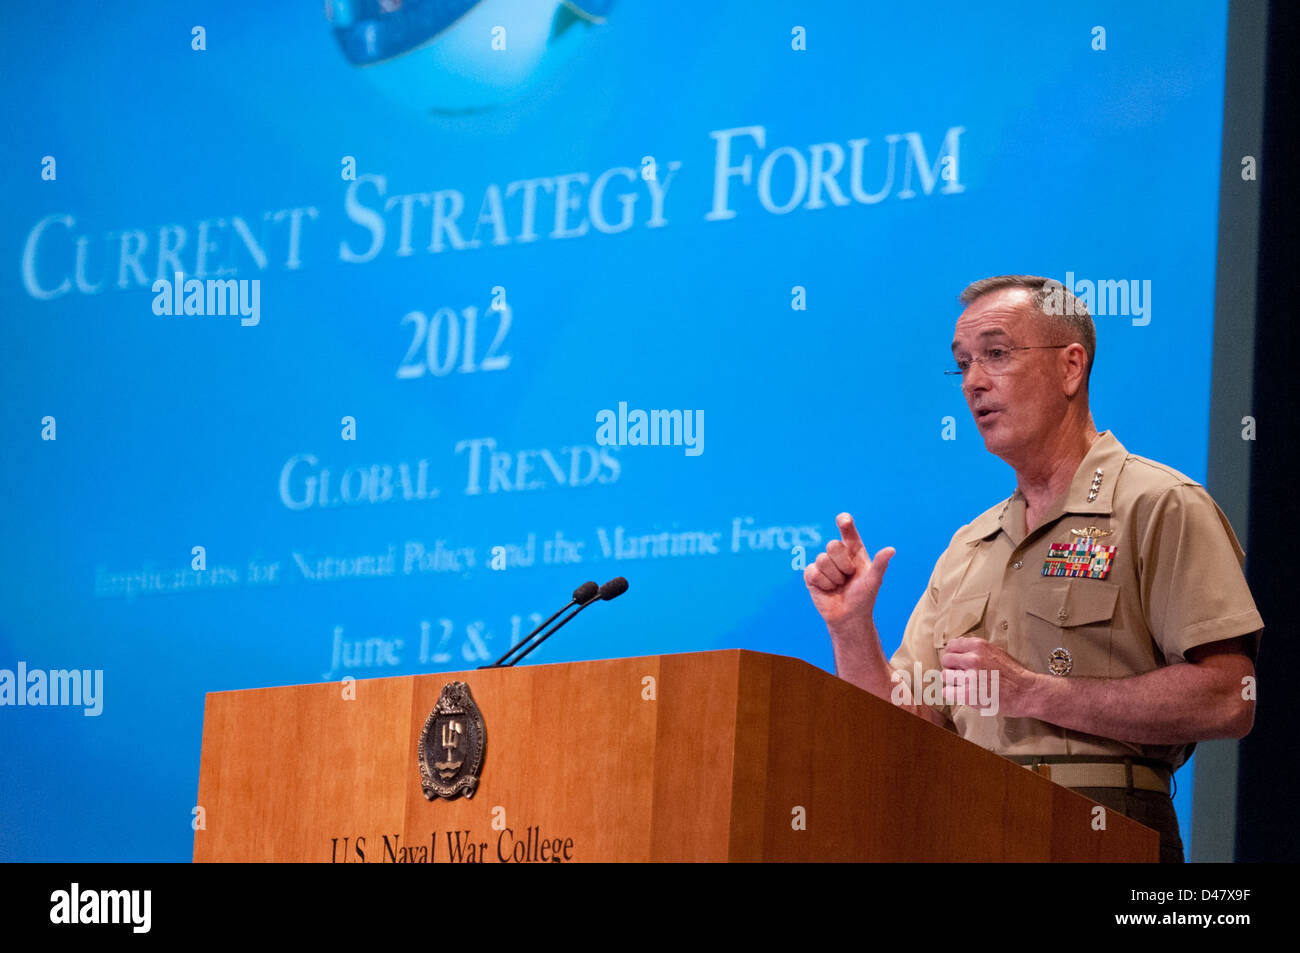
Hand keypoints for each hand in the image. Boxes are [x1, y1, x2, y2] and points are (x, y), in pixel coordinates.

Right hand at [804, 513, 894, 632]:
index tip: (843, 520)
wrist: (849, 616)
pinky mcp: (811, 575)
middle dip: (843, 564)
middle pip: (833, 545)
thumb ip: (880, 564)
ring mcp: (823, 564)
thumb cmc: (864, 597)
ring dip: (834, 577)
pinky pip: (812, 571)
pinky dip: (823, 583)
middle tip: (849, 576)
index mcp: (854, 550)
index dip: (844, 522)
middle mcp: (837, 554)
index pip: (847, 530)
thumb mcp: (874, 580)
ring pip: (822, 559)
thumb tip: (891, 549)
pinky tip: (829, 589)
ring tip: (839, 585)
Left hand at [939, 637, 1038, 716]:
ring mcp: (970, 676)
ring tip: (964, 685)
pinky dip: (953, 694)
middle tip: (959, 675)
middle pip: (946, 660)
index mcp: (979, 646)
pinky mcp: (969, 694)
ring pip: (946, 676)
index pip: (951, 645)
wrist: (1027, 692)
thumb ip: (978, 650)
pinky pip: (948, 692)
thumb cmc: (1015, 674)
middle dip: (951, 667)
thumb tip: (959, 649)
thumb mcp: (997, 652)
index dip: (952, 654)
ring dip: (953, 681)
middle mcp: (973, 658)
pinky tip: (962, 694)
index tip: (955, 661)